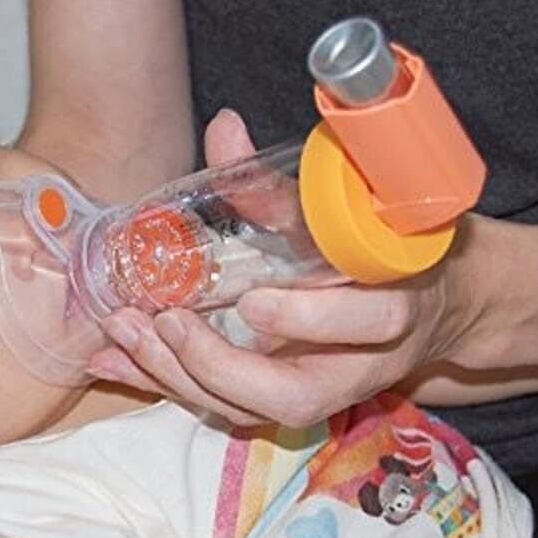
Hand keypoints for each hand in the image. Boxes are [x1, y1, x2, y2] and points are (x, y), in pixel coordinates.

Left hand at [86, 108, 471, 427]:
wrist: (424, 308)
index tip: (253, 299)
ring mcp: (320, 392)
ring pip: (253, 410)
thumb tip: (222, 127)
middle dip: (221, 366)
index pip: (370, 323)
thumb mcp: (338, 216)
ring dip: (179, 378)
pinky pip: (221, 406)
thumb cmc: (378, 253)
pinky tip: (113, 360)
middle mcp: (361, 366)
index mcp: (395, 309)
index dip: (311, 316)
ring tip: (124, 333)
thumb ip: (278, 185)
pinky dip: (163, 384)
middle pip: (295, 396)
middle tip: (165, 322)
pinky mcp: (279, 399)